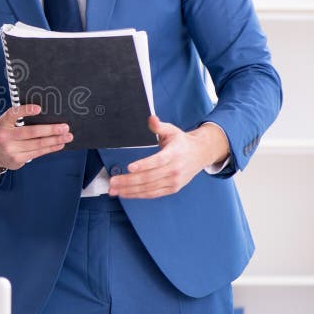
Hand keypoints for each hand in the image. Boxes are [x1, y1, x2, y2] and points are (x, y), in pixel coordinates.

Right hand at [0, 104, 72, 170]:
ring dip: (55, 140)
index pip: (13, 114)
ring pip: (37, 144)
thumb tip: (43, 114)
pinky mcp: (17, 159)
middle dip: (50, 130)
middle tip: (64, 127)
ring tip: (67, 136)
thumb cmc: (4, 133)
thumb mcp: (5, 123)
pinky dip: (50, 148)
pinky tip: (59, 144)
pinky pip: (38, 153)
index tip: (39, 109)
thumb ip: (18, 118)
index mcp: (2, 123)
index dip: (25, 111)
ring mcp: (11, 150)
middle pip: (31, 132)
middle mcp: (5, 136)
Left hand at [108, 116, 229, 198]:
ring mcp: (174, 181)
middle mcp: (175, 169)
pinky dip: (138, 195)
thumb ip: (159, 126)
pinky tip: (126, 193)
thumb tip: (151, 118)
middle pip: (149, 177)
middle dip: (129, 180)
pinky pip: (153, 194)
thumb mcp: (172, 130)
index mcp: (174, 153)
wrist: (200, 154)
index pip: (158, 161)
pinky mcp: (172, 189)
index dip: (144, 165)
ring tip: (114, 189)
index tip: (129, 167)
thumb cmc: (182, 142)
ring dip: (130, 190)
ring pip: (149, 188)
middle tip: (113, 181)